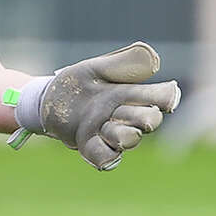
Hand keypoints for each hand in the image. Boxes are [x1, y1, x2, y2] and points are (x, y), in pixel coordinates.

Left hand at [30, 42, 181, 169]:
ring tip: (105, 123)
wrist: (49, 99)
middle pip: (151, 121)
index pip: (163, 98)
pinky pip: (105, 157)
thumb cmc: (81, 82)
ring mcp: (110, 133)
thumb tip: (153, 57)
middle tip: (121, 108)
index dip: (165, 98)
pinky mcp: (91, 146)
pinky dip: (103, 154)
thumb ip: (124, 63)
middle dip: (144, 117)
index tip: (163, 97)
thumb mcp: (98, 67)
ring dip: (121, 134)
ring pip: (129, 139)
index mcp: (133, 94)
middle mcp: (127, 116)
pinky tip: (92, 140)